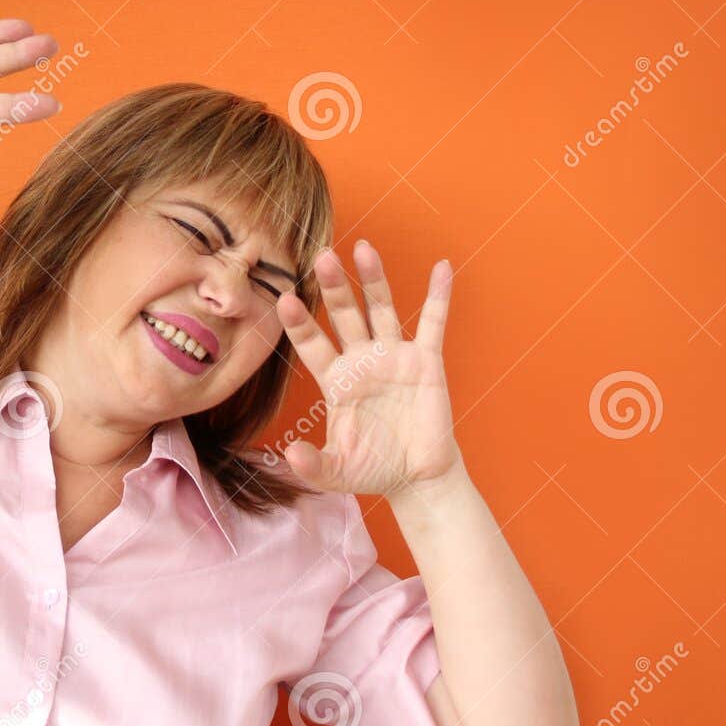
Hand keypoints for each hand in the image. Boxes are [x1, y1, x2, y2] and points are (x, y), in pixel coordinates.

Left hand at [274, 242, 462, 498]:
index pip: (312, 344)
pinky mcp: (426, 361)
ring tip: (363, 248)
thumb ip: (312, 465)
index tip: (284, 299)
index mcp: (335, 380)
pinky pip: (433, 323)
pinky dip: (438, 296)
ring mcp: (394, 356)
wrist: (417, 477)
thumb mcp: (337, 472)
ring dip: (373, 280)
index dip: (299, 324)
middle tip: (322, 256)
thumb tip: (287, 455)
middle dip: (334, 288)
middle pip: (344, 315)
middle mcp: (361, 360)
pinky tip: (442, 268)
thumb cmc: (373, 468)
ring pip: (382, 309)